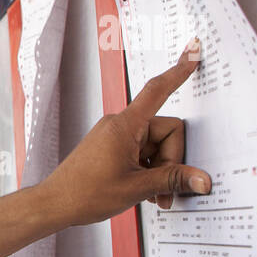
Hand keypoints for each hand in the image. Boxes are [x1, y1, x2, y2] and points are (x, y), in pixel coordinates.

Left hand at [41, 38, 210, 227]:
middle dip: (171, 163)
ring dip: (160, 172)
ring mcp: (116, 137)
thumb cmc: (83, 193)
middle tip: (164, 191)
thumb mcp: (137, 188)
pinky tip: (144, 191)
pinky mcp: (112, 148)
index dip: (179, 72)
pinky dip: (148, 172)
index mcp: (125, 126)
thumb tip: (202, 180)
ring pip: (156, 147)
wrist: (54, 204)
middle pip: (166, 133)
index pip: (158, 90)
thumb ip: (173, 180)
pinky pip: (142, 153)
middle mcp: (120, 125)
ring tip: (152, 196)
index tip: (193, 51)